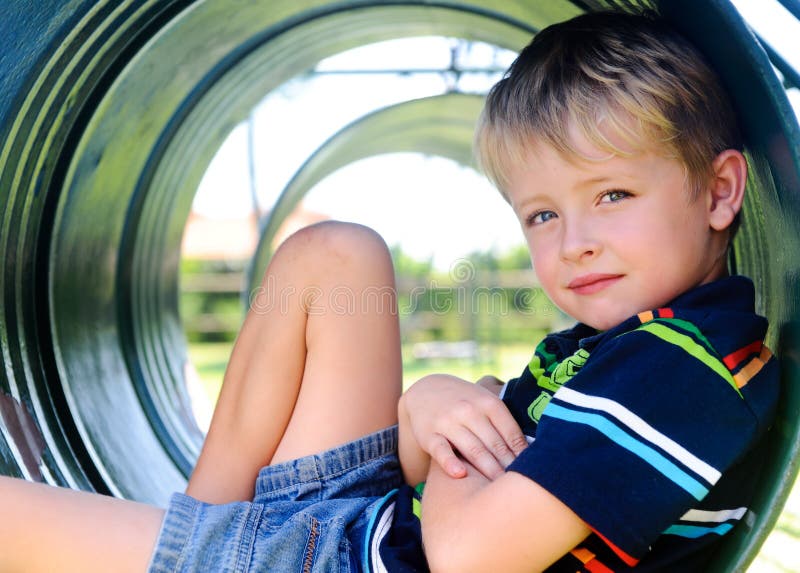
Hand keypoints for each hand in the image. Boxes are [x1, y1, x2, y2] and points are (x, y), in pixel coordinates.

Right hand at [402, 374, 526, 479]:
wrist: (426, 391)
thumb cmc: (466, 401)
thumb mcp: (485, 400)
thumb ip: (505, 421)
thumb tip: (536, 448)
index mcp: (488, 403)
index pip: (511, 433)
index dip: (523, 455)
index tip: (534, 473)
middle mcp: (469, 411)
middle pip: (494, 444)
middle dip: (509, 467)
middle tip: (522, 487)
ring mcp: (449, 422)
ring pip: (472, 449)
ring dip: (488, 469)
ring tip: (500, 488)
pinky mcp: (429, 435)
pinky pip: (441, 450)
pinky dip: (450, 462)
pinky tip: (460, 474)